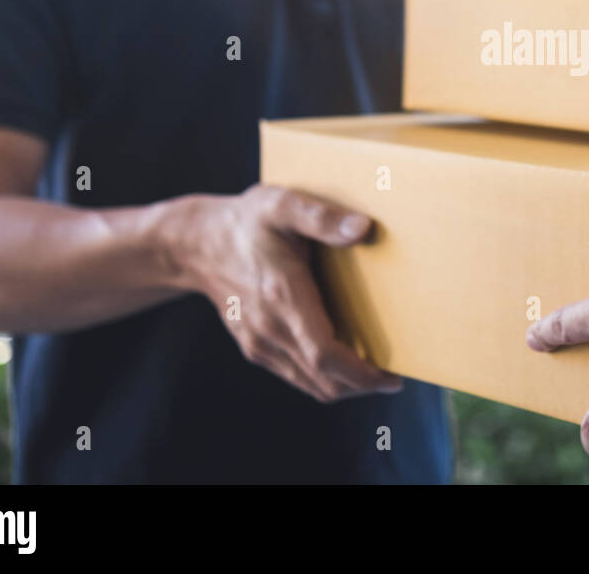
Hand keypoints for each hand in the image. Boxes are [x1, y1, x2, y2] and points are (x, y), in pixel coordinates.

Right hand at [164, 184, 401, 401]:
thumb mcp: (283, 204)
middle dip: (362, 385)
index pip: (325, 355)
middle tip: (392, 377)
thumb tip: (363, 228)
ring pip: (309, 384)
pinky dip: (322, 378)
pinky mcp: (255, 347)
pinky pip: (295, 375)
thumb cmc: (246, 221)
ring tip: (374, 372)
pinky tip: (342, 362)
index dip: (362, 374)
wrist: (196, 244)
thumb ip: (322, 217)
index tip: (391, 377)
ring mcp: (259, 342)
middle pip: (323, 380)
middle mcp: (270, 327)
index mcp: (283, 295)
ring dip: (345, 386)